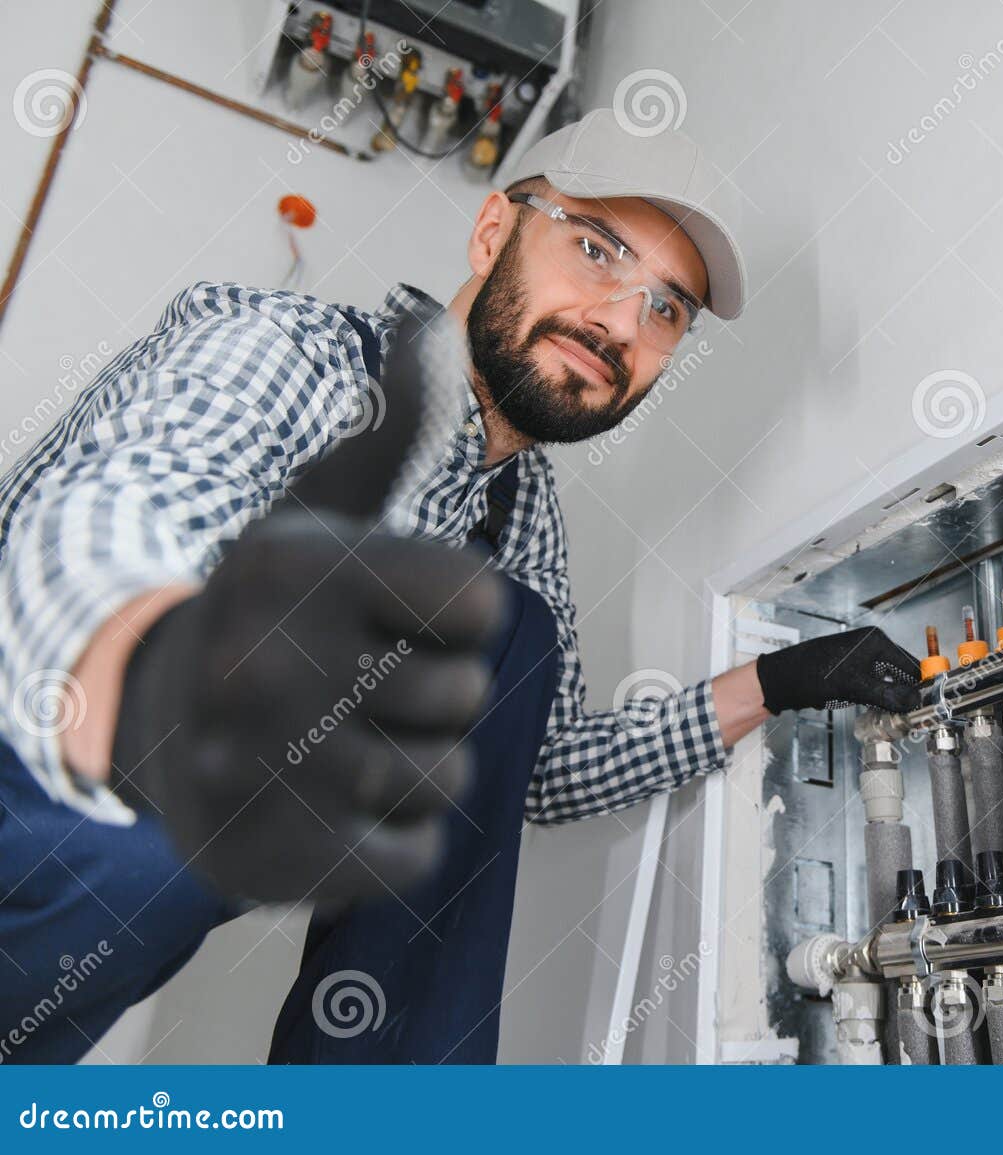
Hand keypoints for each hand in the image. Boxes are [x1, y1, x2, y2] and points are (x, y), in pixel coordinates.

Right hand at [112, 312, 506, 902]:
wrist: (156, 720)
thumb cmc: (276, 610)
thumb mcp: (329, 503)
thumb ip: (398, 420)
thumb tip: (434, 318)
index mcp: (299, 568)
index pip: (482, 602)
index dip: (451, 612)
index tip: (388, 612)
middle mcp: (272, 665)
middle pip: (468, 693)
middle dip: (428, 690)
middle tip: (350, 682)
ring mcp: (269, 773)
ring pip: (448, 778)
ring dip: (411, 765)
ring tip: (337, 741)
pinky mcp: (276, 863)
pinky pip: (417, 857)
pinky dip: (389, 839)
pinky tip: (328, 807)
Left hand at [755, 627, 920, 714]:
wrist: (783, 679)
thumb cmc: (813, 674)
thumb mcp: (854, 686)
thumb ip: (887, 694)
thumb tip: (914, 700)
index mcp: (876, 641)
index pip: (909, 665)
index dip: (919, 686)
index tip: (925, 707)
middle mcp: (871, 646)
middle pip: (900, 673)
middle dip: (905, 695)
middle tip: (911, 717)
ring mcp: (861, 659)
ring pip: (887, 682)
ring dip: (891, 699)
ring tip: (896, 718)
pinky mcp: (852, 671)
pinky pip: (874, 686)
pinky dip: (878, 699)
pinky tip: (878, 713)